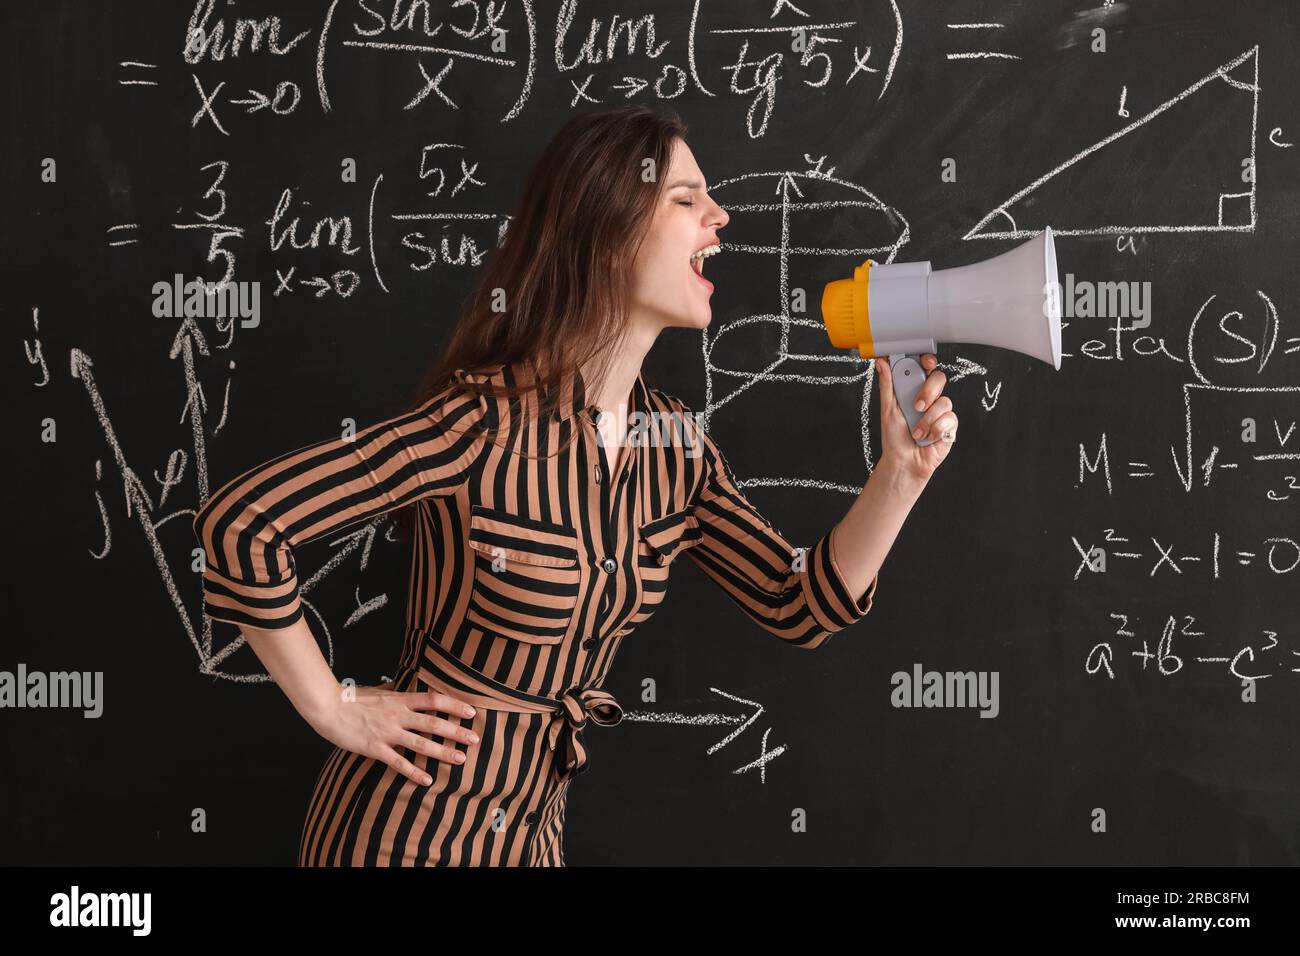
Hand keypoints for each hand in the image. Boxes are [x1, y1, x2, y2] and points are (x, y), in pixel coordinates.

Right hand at [312, 683, 480, 786]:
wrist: (328, 707)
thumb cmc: (351, 698)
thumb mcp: (377, 690)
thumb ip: (392, 691)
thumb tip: (401, 687)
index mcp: (399, 699)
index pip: (433, 700)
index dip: (454, 706)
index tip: (471, 712)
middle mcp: (397, 715)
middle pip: (434, 723)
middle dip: (457, 731)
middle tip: (475, 739)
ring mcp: (387, 732)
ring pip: (421, 744)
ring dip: (443, 752)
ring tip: (460, 759)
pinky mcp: (375, 748)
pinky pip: (398, 762)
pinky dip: (413, 772)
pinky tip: (426, 780)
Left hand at [874, 353, 957, 485]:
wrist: (905, 462)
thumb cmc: (895, 438)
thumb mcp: (887, 409)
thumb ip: (887, 385)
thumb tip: (881, 363)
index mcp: (913, 391)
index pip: (924, 369)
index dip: (927, 361)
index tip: (925, 362)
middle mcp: (929, 399)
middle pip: (939, 378)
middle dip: (928, 391)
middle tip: (917, 406)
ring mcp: (941, 412)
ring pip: (944, 401)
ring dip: (927, 420)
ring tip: (917, 432)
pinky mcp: (950, 425)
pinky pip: (950, 419)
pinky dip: (935, 430)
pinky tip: (928, 437)